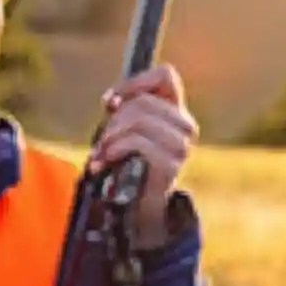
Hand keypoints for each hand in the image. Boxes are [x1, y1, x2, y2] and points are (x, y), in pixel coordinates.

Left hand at [88, 64, 199, 248]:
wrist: (136, 208)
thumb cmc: (126, 166)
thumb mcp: (123, 132)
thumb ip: (123, 112)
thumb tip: (111, 100)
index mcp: (175, 111)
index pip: (165, 76)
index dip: (134, 83)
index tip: (110, 102)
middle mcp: (184, 125)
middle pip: (142, 102)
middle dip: (113, 121)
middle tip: (102, 142)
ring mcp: (181, 146)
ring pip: (138, 120)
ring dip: (110, 138)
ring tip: (101, 155)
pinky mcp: (171, 165)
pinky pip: (137, 143)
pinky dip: (113, 151)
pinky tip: (103, 164)